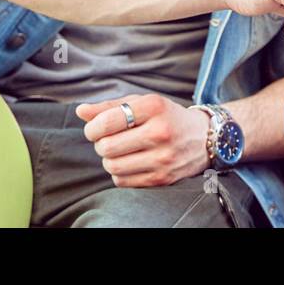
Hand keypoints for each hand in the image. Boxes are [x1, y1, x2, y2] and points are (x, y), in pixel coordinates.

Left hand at [75, 94, 210, 186]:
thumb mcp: (142, 103)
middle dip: (100, 144)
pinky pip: (122, 181)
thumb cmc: (166, 117)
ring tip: (119, 151)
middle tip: (108, 140)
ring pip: (112, 166)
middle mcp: (160, 132)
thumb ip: (110, 107)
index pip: (107, 122)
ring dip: (109, 160)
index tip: (95, 129)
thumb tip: (80, 111)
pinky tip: (130, 162)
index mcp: (154, 107)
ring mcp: (162, 157)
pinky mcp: (162, 178)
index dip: (92, 128)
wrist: (203, 138)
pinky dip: (119, 173)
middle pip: (107, 147)